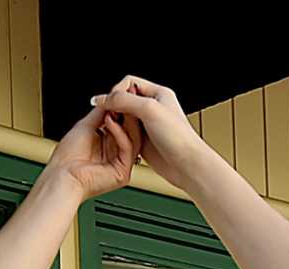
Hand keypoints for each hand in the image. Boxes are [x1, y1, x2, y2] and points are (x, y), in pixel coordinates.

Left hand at [40, 101, 136, 202]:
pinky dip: (120, 132)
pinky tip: (110, 122)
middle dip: (128, 113)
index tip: (123, 95)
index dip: (124, 110)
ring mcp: (121, 164)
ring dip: (126, 120)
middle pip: (132, 131)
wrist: (62, 176)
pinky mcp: (123, 172)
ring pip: (134, 138)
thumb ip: (101, 112)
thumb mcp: (86, 126)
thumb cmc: (67, 158)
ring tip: (117, 107)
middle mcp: (116, 154)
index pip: (124, 125)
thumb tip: (111, 98)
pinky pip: (128, 148)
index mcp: (108, 145)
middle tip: (125, 97)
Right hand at [91, 76, 213, 193]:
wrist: (186, 165)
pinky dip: (120, 135)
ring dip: (117, 123)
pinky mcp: (143, 140)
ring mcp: (147, 124)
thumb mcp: (149, 110)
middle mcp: (153, 107)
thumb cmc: (178, 137)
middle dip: (116, 108)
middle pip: (124, 100)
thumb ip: (124, 100)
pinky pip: (125, 133)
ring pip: (123, 117)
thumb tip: (102, 98)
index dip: (117, 91)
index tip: (111, 103)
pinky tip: (121, 140)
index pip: (129, 82)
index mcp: (158, 94)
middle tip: (112, 117)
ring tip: (118, 130)